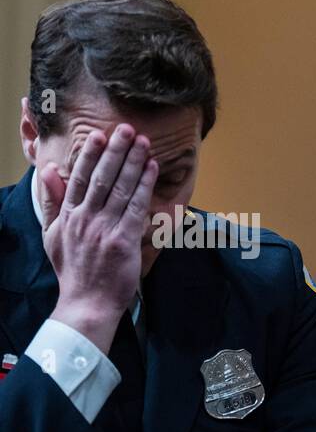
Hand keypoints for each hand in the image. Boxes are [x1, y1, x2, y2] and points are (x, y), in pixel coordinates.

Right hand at [40, 124, 158, 353]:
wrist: (87, 302)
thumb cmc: (72, 270)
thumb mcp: (52, 234)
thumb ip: (52, 201)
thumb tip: (48, 170)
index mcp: (68, 216)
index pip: (79, 178)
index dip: (90, 154)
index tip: (99, 135)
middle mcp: (85, 218)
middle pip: (102, 177)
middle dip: (115, 150)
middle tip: (126, 129)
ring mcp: (104, 228)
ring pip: (121, 188)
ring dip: (133, 162)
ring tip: (143, 142)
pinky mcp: (123, 240)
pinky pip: (136, 207)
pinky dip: (144, 186)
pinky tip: (152, 169)